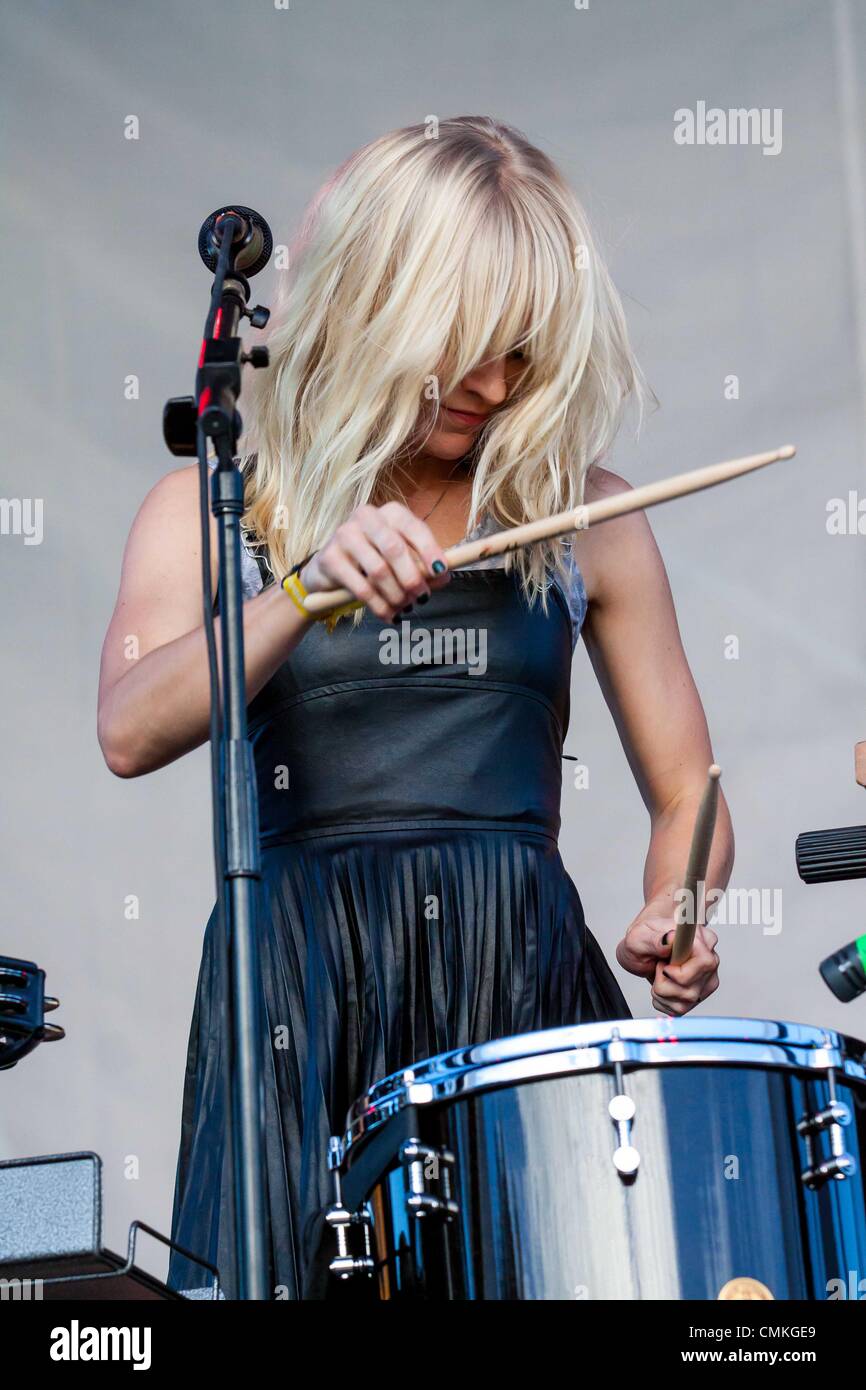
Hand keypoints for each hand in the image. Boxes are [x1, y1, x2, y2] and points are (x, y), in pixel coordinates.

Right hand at [299, 501, 450, 622]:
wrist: (329, 569)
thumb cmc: (372, 561)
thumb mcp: (400, 560)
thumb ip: (423, 566)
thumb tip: (444, 576)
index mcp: (389, 512)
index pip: (414, 527)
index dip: (429, 550)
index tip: (441, 571)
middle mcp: (366, 517)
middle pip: (395, 548)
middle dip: (412, 577)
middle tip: (421, 598)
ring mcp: (345, 535)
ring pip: (378, 570)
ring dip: (396, 595)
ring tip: (404, 608)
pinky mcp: (330, 557)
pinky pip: (361, 587)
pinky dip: (379, 605)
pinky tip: (388, 614)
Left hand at [616, 904, 719, 1016]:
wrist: (643, 949)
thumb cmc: (644, 938)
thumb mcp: (640, 935)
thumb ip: (655, 939)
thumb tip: (669, 939)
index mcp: (701, 938)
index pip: (705, 962)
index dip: (681, 971)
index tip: (664, 967)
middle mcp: (710, 958)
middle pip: (693, 987)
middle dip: (665, 983)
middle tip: (658, 967)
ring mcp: (707, 978)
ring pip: (687, 1000)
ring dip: (662, 992)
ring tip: (658, 975)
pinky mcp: (700, 993)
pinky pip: (681, 1008)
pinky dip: (664, 1001)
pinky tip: (662, 984)